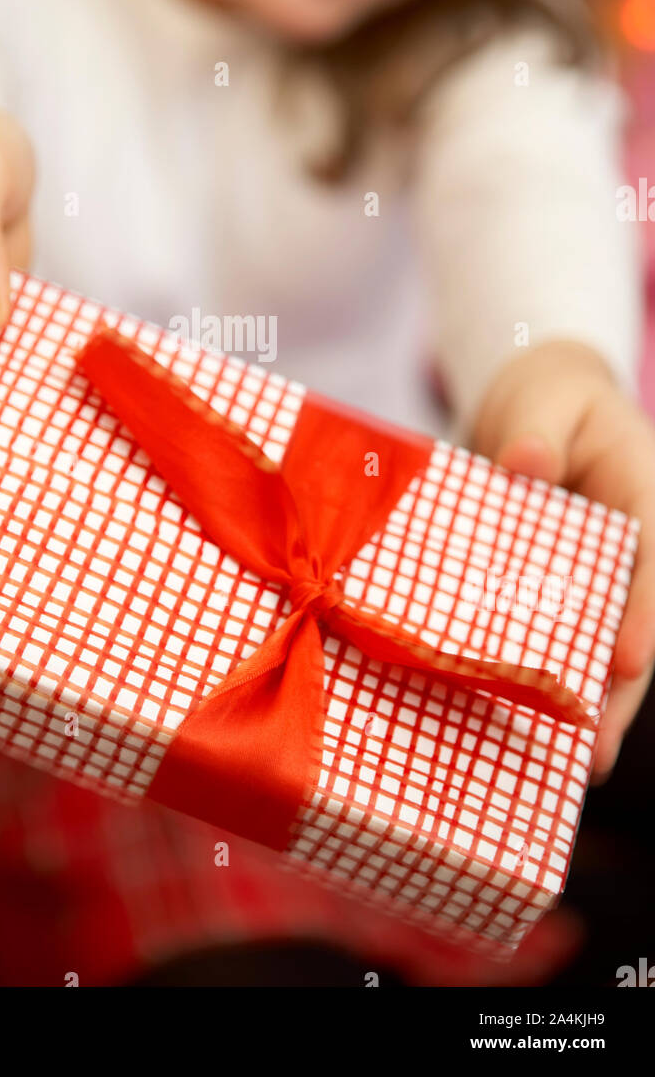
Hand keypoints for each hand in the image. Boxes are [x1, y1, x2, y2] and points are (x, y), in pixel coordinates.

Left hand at [472, 339, 654, 779]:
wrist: (536, 405)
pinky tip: (528, 730)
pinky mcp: (558, 592)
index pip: (650, 564)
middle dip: (616, 693)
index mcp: (643, 500)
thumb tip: (524, 465)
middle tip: (593, 754)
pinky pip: (558, 640)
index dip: (641, 617)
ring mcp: (597, 578)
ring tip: (573, 767)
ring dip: (586, 705)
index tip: (625, 663)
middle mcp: (630, 551)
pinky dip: (546, 680)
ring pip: (599, 648)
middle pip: (633, 627)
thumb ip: (538, 432)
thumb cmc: (552, 400)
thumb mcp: (548, 402)